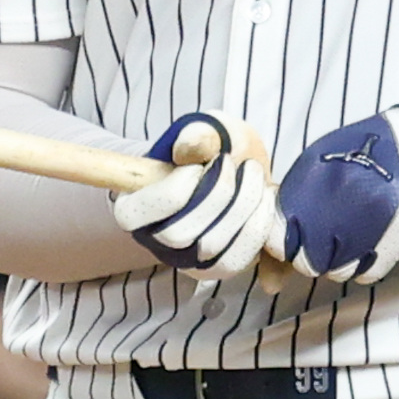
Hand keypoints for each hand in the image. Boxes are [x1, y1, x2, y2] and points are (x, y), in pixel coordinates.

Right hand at [115, 111, 285, 276]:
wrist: (235, 171)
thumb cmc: (211, 150)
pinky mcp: (217, 268)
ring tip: (254, 175)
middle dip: (219, 195)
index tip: (200, 164)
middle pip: (179, 235)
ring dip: (243, 209)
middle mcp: (155, 241)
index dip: (179, 187)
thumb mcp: (203, 131)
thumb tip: (190, 146)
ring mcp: (186, 260)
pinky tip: (265, 198)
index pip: (142, 212)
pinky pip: (237, 260)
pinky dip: (257, 227)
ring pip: (212, 249)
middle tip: (239, 164)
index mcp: (133, 208)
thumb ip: (197, 134)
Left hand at [277, 97, 398, 281]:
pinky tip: (372, 244)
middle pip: (305, 260)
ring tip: (350, 241)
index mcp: (313, 176)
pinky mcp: (397, 236)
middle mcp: (338, 198)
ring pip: (336, 271)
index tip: (289, 242)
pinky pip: (366, 273)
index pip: (276, 233)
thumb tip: (274, 233)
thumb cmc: (377, 149)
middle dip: (310, 257)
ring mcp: (368, 220)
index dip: (281, 244)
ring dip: (339, 263)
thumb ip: (299, 192)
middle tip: (322, 244)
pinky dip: (366, 264)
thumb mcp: (328, 157)